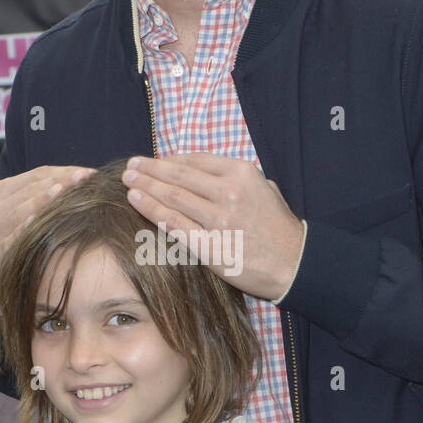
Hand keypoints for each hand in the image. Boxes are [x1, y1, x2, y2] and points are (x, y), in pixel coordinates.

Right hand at [0, 165, 96, 309]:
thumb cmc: (14, 242)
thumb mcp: (21, 215)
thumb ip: (42, 197)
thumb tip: (82, 180)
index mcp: (1, 192)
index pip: (38, 174)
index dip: (65, 171)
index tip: (90, 173)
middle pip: (32, 187)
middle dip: (62, 180)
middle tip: (87, 177)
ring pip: (21, 209)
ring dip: (44, 200)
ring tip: (66, 191)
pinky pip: (10, 238)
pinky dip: (23, 229)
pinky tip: (37, 221)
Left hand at [120, 153, 303, 301]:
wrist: (294, 263)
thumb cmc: (278, 227)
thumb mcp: (264, 188)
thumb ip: (235, 177)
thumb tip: (203, 170)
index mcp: (242, 173)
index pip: (195, 160)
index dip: (169, 159)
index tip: (153, 161)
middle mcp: (229, 192)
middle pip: (178, 175)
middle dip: (150, 168)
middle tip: (130, 165)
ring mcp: (218, 219)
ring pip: (172, 197)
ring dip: (145, 185)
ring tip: (127, 180)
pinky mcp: (210, 245)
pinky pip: (173, 223)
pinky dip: (151, 209)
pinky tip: (136, 201)